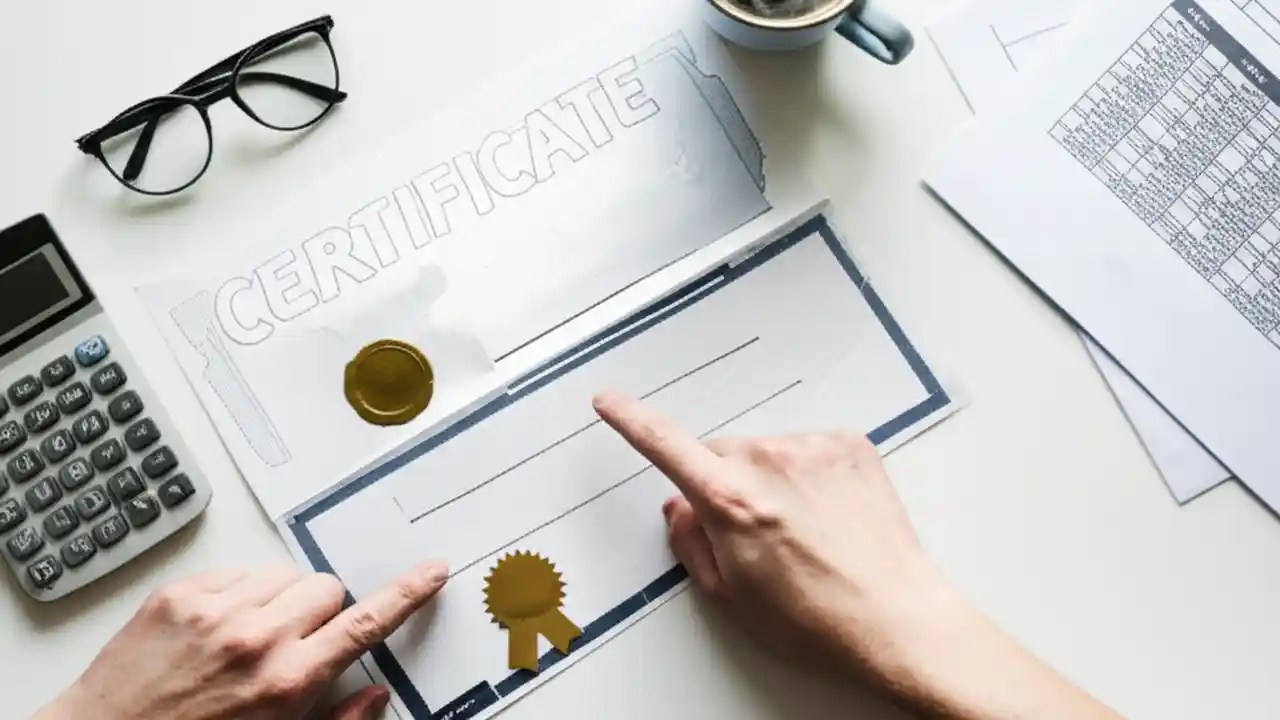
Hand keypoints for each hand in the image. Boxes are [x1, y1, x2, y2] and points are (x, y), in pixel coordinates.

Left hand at [36, 560, 447, 719]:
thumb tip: (373, 694)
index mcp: (288, 681)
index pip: (365, 623)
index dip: (405, 595)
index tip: (429, 573)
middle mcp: (256, 640)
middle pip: (327, 588)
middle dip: (324, 611)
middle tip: (299, 640)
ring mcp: (215, 611)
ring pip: (284, 575)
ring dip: (281, 599)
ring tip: (252, 637)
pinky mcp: (180, 594)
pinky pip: (236, 572)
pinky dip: (238, 594)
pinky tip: (220, 628)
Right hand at [594, 392, 1120, 718]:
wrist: (893, 618)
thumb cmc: (817, 619)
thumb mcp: (729, 595)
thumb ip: (690, 542)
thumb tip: (680, 509)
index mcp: (730, 499)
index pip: (664, 444)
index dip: (630, 419)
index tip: (610, 401)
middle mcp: (769, 462)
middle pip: (720, 454)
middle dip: (724, 484)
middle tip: (754, 535)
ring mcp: (813, 448)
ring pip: (767, 451)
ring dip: (772, 480)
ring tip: (802, 531)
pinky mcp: (849, 444)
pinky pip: (808, 449)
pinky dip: (810, 475)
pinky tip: (827, 515)